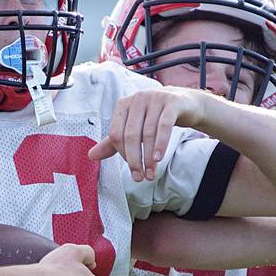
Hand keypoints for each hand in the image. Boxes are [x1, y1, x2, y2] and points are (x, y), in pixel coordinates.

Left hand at [88, 86, 209, 180]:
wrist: (185, 103)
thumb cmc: (156, 117)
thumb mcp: (135, 128)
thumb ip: (114, 142)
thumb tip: (91, 155)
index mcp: (124, 105)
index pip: (116, 133)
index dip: (123, 154)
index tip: (133, 169)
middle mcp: (137, 99)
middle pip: (130, 134)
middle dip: (134, 159)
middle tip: (139, 177)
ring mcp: (155, 98)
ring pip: (148, 132)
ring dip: (149, 157)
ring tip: (151, 173)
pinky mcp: (171, 102)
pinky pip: (164, 126)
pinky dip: (161, 144)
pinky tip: (159, 158)